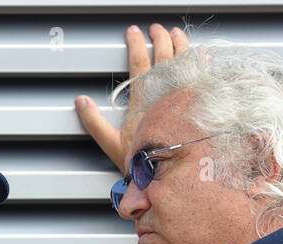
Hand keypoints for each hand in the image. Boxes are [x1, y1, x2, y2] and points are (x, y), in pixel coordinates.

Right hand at [75, 23, 190, 170]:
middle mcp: (163, 94)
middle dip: (160, 38)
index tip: (133, 31)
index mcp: (142, 99)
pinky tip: (202, 53)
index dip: (136, 44)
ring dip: (180, 44)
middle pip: (163, 57)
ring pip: (182, 62)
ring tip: (176, 33)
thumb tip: (80, 101)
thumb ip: (94, 122)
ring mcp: (180, 98)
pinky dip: (201, 63)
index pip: (138, 63)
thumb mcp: (111, 143)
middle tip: (156, 28)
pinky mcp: (193, 105)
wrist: (166, 175)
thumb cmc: (141, 161)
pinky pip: (200, 78)